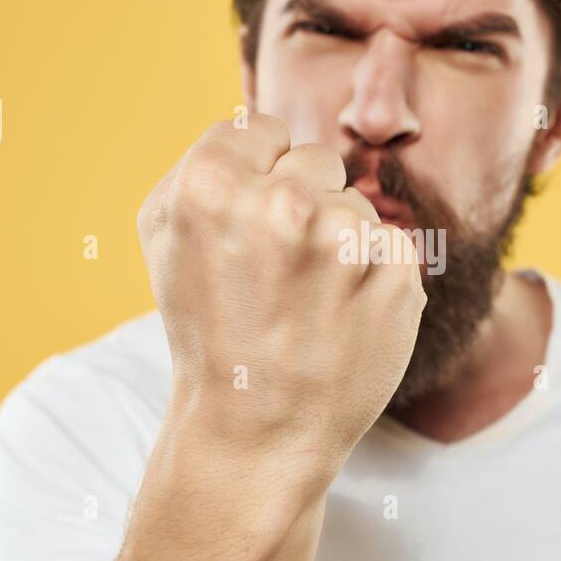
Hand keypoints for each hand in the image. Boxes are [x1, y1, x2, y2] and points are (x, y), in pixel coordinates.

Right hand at [138, 113, 425, 495]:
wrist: (256, 432)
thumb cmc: (207, 331)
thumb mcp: (164, 240)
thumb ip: (201, 165)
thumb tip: (255, 128)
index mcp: (211, 183)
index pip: (260, 129)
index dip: (254, 176)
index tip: (248, 228)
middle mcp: (281, 202)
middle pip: (314, 159)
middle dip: (300, 204)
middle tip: (278, 274)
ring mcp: (344, 238)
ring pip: (355, 203)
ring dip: (339, 242)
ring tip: (308, 303)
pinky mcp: (396, 272)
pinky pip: (390, 244)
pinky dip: (374, 277)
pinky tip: (344, 319)